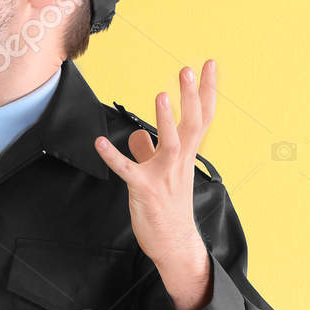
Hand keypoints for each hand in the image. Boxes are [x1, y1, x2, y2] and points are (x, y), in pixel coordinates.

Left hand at [94, 60, 216, 280]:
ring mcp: (163, 176)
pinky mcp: (144, 190)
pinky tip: (99, 143)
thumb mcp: (162, 174)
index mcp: (186, 154)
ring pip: (170, 144)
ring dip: (166, 120)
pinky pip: (127, 170)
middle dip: (191, 96)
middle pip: (192, 123)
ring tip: (162, 96)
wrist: (174, 244)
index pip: (202, 116)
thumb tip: (138, 135)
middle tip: (188, 70)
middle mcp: (179, 162)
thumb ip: (149, 152)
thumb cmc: (169, 208)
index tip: (210, 65)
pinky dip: (113, 157)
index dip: (207, 90)